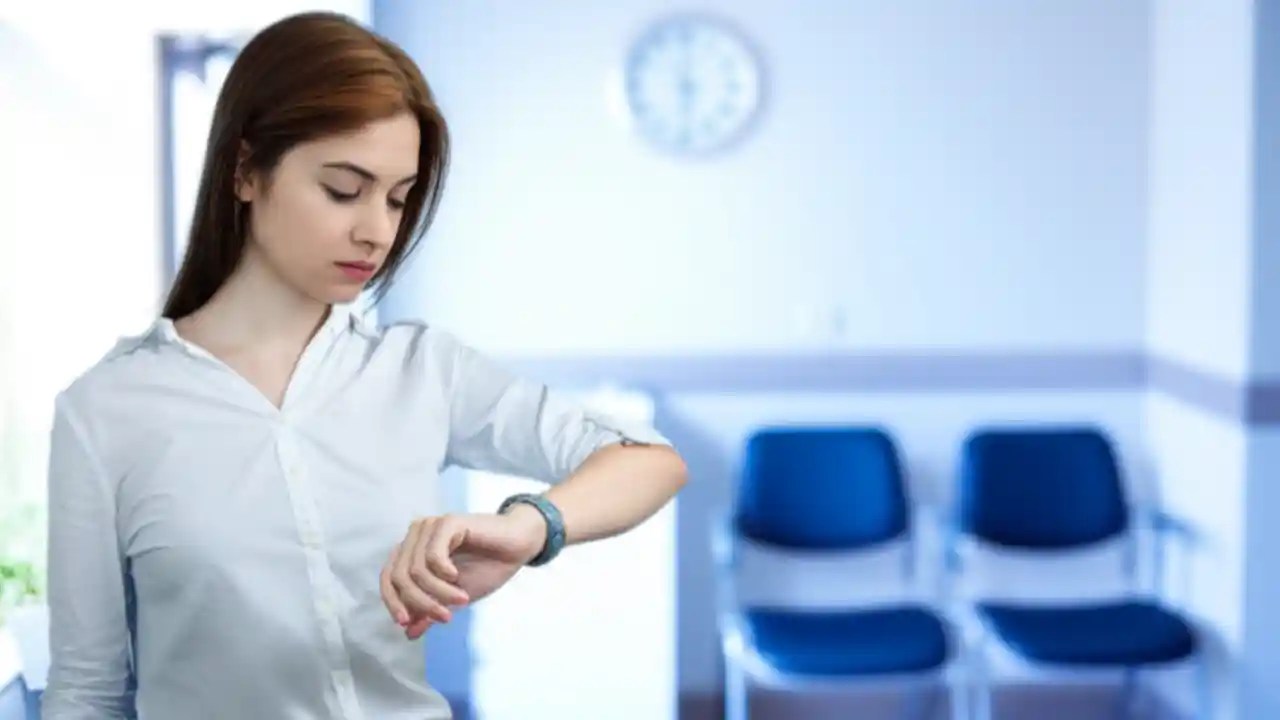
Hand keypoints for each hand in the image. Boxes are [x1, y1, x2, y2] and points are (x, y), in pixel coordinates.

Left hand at [380, 506, 547, 638]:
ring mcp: (430, 526)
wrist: (517, 547)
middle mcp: (416, 536)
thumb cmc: (486, 567)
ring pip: (416, 570)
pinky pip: (432, 556)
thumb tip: (408, 634)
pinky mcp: (447, 522)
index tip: (406, 623)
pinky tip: (457, 577)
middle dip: (421, 603)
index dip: (393, 602)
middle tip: (445, 617)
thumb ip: (429, 611)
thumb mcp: (453, 597)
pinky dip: (443, 575)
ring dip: (438, 593)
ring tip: (461, 601)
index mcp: (413, 551)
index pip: (387, 578)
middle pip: (400, 577)